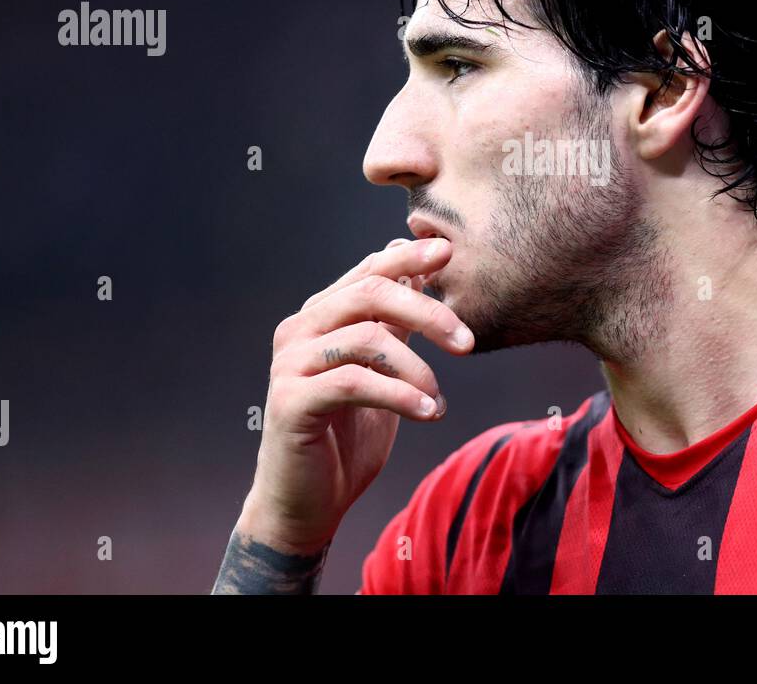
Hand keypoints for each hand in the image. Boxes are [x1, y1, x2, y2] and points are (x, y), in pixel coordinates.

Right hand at [238, 236, 472, 554]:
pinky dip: (400, 395)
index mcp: (321, 316)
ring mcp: (291, 364)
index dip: (409, 258)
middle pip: (370, 294)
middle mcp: (300, 330)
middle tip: (466, 342)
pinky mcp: (291, 400)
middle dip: (427, 311)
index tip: (448, 253)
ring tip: (438, 399)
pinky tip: (428, 413)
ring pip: (366, 338)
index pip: (368, 273)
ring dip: (416, 368)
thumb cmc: (346, 437)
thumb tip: (418, 272)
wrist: (307, 503)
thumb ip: (394, 327)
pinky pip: (355, 382)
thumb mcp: (382, 372)